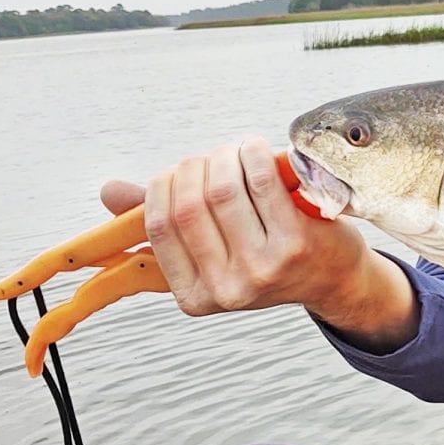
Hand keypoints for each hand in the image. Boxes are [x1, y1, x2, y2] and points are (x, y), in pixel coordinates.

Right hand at [122, 134, 392, 325]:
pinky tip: (255, 148)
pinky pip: (260, 182)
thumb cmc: (267, 255)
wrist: (335, 278)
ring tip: (235, 152)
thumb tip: (108, 192)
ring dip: (225, 157)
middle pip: (188, 205)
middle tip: (212, 159)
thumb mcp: (212, 250)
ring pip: (222, 190)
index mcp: (194, 296)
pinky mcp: (295, 245)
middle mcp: (226, 290)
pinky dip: (252, 154)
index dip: (163, 187)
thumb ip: (164, 221)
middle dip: (194, 168)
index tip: (178, 172)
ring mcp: (261, 269)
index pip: (159, 227)